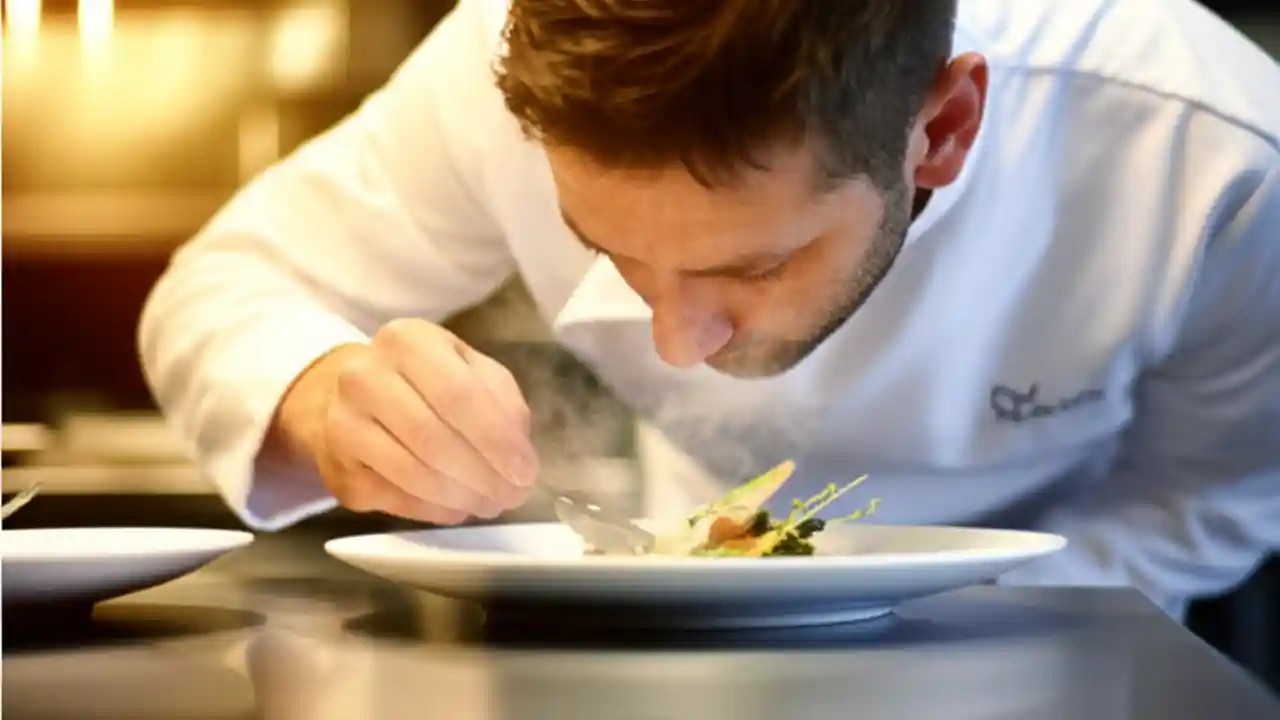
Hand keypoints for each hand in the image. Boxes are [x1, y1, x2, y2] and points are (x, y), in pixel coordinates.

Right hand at [272, 319, 538, 523]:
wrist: (346, 394)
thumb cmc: (425, 381)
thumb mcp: (470, 370)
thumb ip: (503, 404)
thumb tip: (518, 458)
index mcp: (407, 341)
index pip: (458, 394)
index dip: (496, 439)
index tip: (526, 472)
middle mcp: (364, 377)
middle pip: (433, 438)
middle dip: (483, 476)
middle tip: (512, 496)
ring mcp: (342, 424)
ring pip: (412, 473)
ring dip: (462, 497)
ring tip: (491, 504)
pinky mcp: (337, 469)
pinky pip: (395, 499)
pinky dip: (435, 509)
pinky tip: (458, 507)